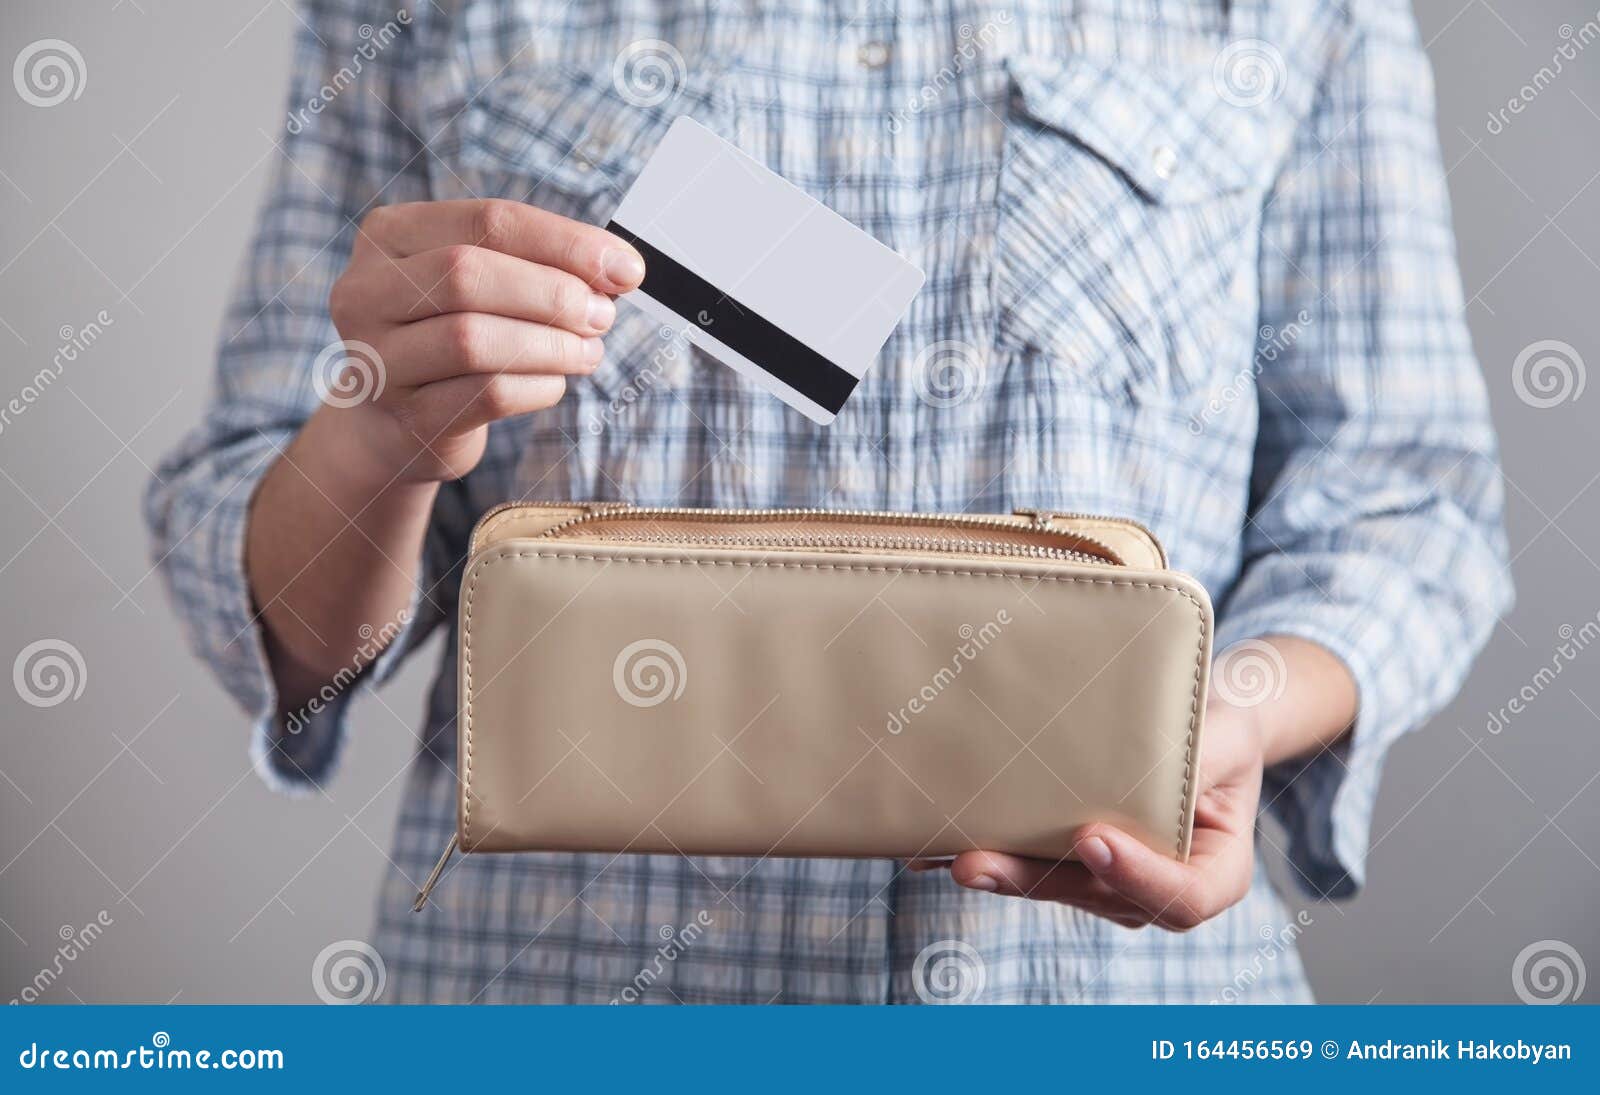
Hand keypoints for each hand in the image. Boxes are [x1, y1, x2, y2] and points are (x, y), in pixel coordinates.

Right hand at [324, 198, 645, 483]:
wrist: (395, 423)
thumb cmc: (452, 333)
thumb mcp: (480, 283)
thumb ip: (536, 263)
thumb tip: (618, 269)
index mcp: (390, 234)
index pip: (489, 221)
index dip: (566, 243)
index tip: (625, 269)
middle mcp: (366, 291)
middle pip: (468, 273)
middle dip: (553, 294)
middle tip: (603, 315)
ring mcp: (377, 358)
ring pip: (474, 339)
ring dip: (552, 345)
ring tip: (588, 352)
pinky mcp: (406, 418)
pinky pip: (486, 395)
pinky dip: (538, 387)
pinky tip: (556, 383)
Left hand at [911, 699, 1265, 930]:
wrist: (1196, 730)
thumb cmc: (1218, 731)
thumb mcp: (1225, 737)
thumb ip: (1201, 757)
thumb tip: (1156, 754)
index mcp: (1215, 873)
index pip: (1181, 898)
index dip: (1135, 877)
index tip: (1092, 839)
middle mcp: (1158, 891)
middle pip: (1096, 898)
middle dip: (1032, 881)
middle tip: (977, 864)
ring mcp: (1109, 885)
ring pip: (1051, 886)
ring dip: (997, 873)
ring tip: (945, 856)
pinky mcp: (1068, 866)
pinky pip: (1027, 868)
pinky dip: (983, 856)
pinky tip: (931, 851)